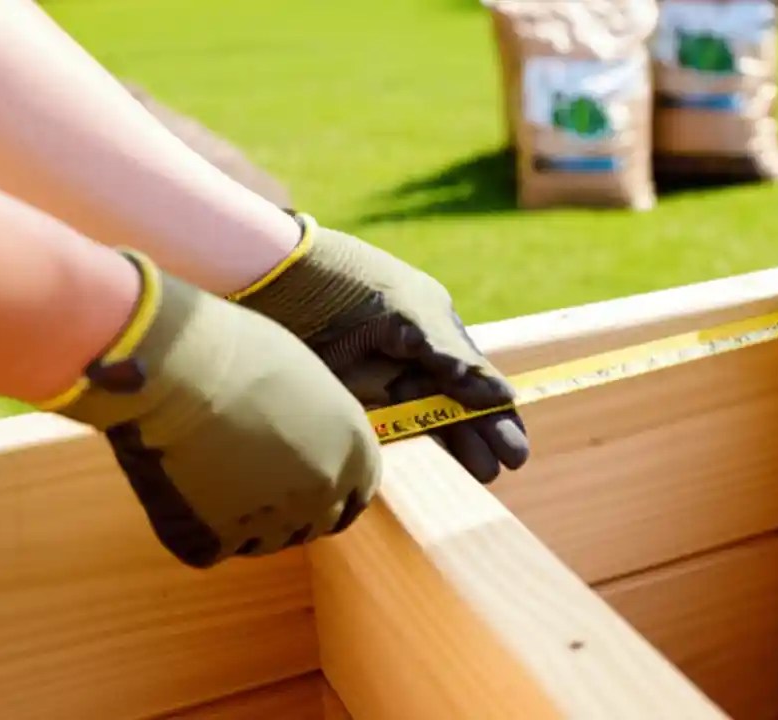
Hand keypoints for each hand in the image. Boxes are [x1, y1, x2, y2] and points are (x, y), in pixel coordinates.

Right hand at [47, 250, 381, 568]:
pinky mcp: (222, 537)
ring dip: (250, 524)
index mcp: (355, 448)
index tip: (310, 489)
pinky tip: (188, 498)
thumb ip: (319, 421)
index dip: (334, 495)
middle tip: (258, 491)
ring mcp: (277, 519)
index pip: (359, 493)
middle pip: (316, 523)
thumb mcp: (307, 380)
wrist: (179, 366)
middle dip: (293, 513)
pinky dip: (204, 532)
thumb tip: (307, 435)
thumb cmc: (241, 351)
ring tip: (218, 487)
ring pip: (268, 541)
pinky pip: (218, 549)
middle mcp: (325, 489)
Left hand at [230, 215, 528, 482]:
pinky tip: (429, 461)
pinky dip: (408, 439)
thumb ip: (452, 355)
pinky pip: (386, 422)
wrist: (263, 274)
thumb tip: (501, 396)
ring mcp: (376, 372)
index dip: (494, 412)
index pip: (473, 375)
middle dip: (480, 433)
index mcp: (429, 323)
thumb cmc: (341, 280)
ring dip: (453, 442)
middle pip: (453, 399)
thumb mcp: (406, 313)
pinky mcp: (344, 390)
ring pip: (424, 414)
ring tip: (481, 472)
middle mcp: (408, 350)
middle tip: (501, 468)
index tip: (515, 449)